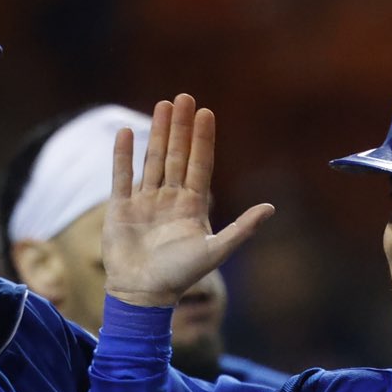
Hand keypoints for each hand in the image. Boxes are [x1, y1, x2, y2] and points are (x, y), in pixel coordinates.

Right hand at [102, 94, 272, 308]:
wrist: (143, 294)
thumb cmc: (180, 276)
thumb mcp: (215, 251)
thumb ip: (242, 229)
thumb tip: (271, 208)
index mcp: (193, 206)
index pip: (200, 164)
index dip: (203, 138)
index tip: (206, 112)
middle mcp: (170, 199)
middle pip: (177, 155)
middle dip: (181, 127)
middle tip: (184, 97)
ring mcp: (145, 201)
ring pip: (153, 159)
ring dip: (157, 132)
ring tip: (162, 105)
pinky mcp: (121, 208)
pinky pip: (122, 175)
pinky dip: (124, 154)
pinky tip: (127, 132)